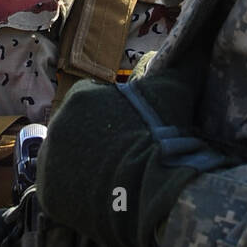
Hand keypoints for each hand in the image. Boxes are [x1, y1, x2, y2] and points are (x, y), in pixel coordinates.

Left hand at [36, 64, 226, 246]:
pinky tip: (101, 200)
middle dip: (97, 143)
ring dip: (86, 170)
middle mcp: (57, 124)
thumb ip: (179, 67)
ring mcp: (49, 161)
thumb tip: (197, 46)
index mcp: (80, 97)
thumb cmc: (162, 136)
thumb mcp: (174, 92)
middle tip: (125, 159)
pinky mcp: (48, 193)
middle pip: (78, 133)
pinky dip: (76, 198)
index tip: (131, 132)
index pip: (92, 102)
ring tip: (115, 184)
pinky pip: (61, 192)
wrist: (152, 186)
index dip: (113, 118)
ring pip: (68, 163)